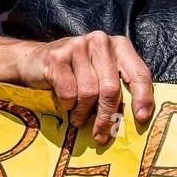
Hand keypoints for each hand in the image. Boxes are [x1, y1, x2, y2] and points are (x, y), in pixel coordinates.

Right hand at [16, 31, 154, 142]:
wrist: (33, 62)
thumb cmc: (74, 75)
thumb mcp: (100, 75)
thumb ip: (118, 88)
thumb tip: (136, 119)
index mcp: (119, 46)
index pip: (138, 73)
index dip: (143, 97)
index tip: (142, 118)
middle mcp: (101, 41)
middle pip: (110, 88)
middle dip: (107, 116)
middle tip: (101, 135)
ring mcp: (78, 46)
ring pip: (88, 93)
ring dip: (83, 113)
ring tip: (78, 119)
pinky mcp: (57, 56)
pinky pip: (69, 93)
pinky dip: (68, 105)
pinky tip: (65, 105)